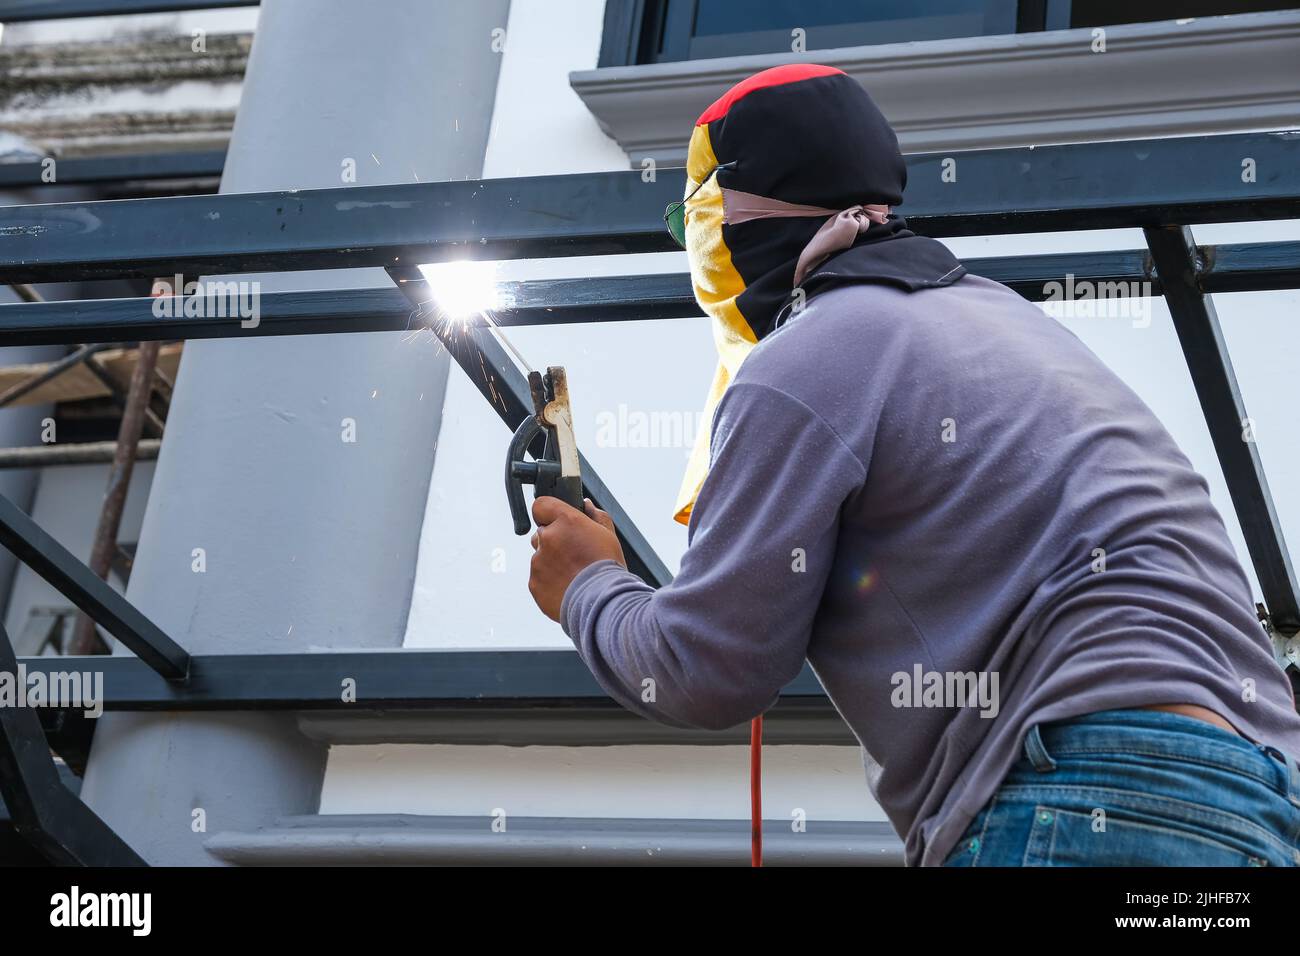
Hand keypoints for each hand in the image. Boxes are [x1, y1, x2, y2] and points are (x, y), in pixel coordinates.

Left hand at [528, 496, 625, 621]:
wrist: (603, 604)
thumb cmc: (608, 569)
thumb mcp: (609, 536)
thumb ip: (596, 516)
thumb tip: (586, 506)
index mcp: (566, 521)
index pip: (541, 505)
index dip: (548, 513)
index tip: (555, 520)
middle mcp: (548, 538)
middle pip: (541, 533)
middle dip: (553, 541)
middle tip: (573, 555)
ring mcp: (538, 562)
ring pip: (540, 558)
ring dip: (552, 563)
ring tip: (574, 576)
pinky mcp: (534, 583)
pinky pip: (538, 578)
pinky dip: (549, 582)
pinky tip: (568, 588)